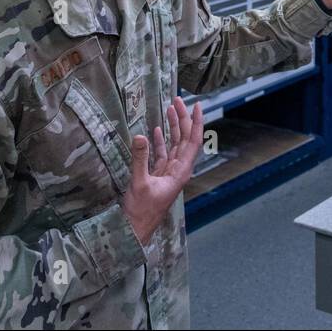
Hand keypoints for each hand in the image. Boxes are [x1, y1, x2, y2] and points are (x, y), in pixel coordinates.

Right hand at [121, 96, 203, 245]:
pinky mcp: (158, 175)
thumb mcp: (139, 183)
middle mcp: (178, 169)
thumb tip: (140, 136)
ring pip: (174, 144)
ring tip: (169, 109)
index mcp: (181, 171)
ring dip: (173, 127)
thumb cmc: (141, 211)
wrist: (135, 229)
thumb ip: (140, 159)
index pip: (193, 141)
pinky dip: (161, 141)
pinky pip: (163, 154)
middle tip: (177, 101)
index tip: (196, 105)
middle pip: (185, 139)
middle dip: (182, 119)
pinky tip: (157, 130)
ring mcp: (169, 172)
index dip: (196, 122)